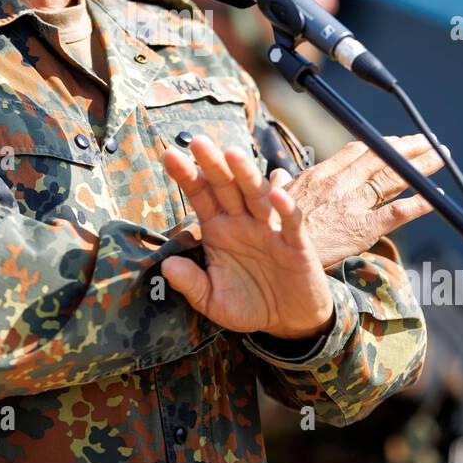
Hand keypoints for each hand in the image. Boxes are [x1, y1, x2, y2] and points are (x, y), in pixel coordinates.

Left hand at [160, 136, 333, 338]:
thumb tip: (167, 265)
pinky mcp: (296, 244)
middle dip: (212, 164)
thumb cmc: (249, 304)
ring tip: (232, 154)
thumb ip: (191, 284)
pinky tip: (276, 194)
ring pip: (256, 195)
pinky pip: (291, 221)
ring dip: (246, 175)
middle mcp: (242, 222)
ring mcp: (269, 229)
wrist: (289, 320)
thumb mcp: (213, 301)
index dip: (186, 175)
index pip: (200, 196)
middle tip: (197, 141)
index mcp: (219, 229)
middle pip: (226, 186)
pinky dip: (285, 207)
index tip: (169, 155)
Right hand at [268, 136, 446, 269]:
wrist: (277, 254)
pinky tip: (437, 196)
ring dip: (420, 165)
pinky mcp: (364, 228)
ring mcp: (353, 204)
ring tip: (440, 155)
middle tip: (427, 140)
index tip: (393, 141)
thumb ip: (281, 186)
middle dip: (407, 148)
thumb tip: (276, 176)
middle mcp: (340, 184)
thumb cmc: (271, 229)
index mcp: (320, 175)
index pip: (355, 152)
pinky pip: (398, 212)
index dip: (378, 145)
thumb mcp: (271, 200)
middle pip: (380, 159)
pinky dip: (420, 202)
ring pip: (394, 178)